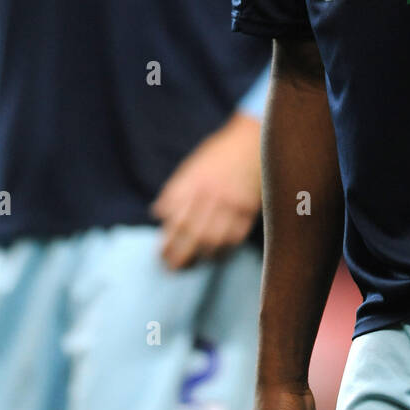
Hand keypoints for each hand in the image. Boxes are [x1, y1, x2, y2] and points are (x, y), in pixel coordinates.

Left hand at [150, 113, 261, 269]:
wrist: (251, 141)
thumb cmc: (217, 154)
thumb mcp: (190, 166)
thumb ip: (175, 191)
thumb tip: (158, 214)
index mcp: (194, 183)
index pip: (176, 221)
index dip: (167, 243)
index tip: (161, 256)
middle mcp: (212, 195)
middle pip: (194, 234)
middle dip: (181, 256)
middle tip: (172, 268)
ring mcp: (233, 203)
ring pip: (215, 240)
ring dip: (201, 257)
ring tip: (192, 264)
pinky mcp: (250, 209)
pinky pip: (235, 238)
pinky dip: (224, 250)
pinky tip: (215, 255)